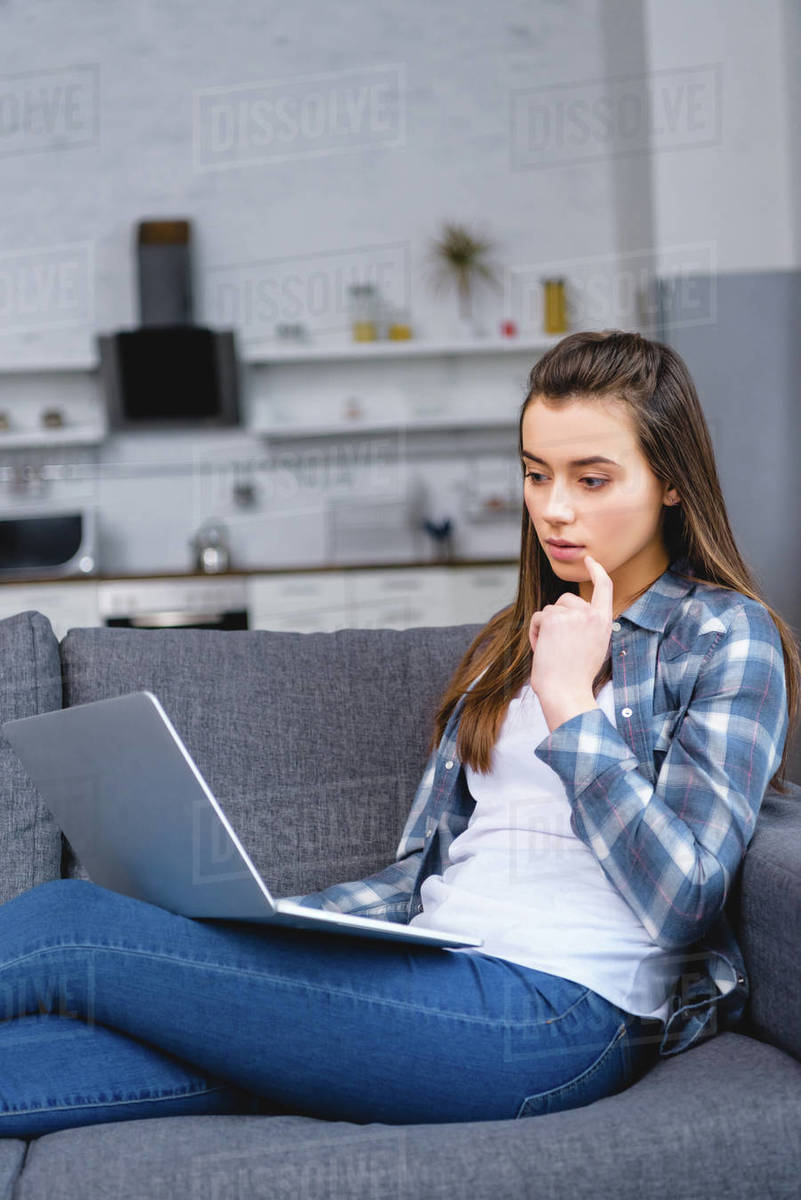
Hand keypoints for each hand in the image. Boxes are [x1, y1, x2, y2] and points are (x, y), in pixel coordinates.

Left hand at [528, 555, 613, 701]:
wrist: (566, 691)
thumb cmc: (577, 676)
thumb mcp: (595, 645)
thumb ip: (589, 624)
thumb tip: (574, 611)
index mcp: (605, 621)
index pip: (604, 587)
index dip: (597, 570)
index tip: (590, 560)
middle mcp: (591, 614)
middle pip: (566, 599)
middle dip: (558, 616)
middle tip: (560, 644)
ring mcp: (572, 614)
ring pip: (550, 610)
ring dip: (546, 628)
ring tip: (553, 650)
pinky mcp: (553, 618)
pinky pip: (538, 617)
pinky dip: (536, 632)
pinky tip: (543, 649)